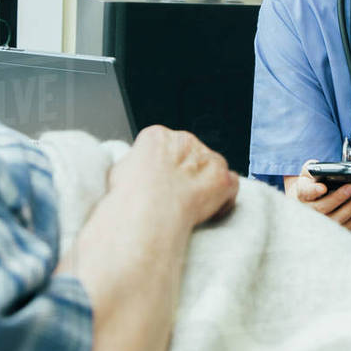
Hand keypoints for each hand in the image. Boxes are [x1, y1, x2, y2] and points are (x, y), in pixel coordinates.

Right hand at [109, 125, 237, 227]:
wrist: (149, 211)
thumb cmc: (131, 197)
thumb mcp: (118, 172)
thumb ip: (134, 167)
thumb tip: (135, 172)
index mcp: (157, 136)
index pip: (166, 145)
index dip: (165, 167)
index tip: (162, 183)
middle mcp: (185, 140)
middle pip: (192, 154)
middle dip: (187, 174)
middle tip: (177, 196)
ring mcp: (207, 158)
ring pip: (213, 168)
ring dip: (206, 185)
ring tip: (191, 207)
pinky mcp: (223, 179)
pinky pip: (231, 185)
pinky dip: (225, 199)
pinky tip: (209, 213)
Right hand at [286, 163, 350, 229]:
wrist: (308, 200)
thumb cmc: (311, 183)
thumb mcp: (308, 172)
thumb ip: (314, 168)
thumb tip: (326, 169)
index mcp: (301, 194)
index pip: (305, 192)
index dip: (314, 191)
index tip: (323, 187)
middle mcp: (308, 211)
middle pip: (322, 208)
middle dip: (338, 198)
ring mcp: (320, 223)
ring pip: (335, 219)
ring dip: (350, 209)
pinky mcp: (332, 230)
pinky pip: (345, 227)